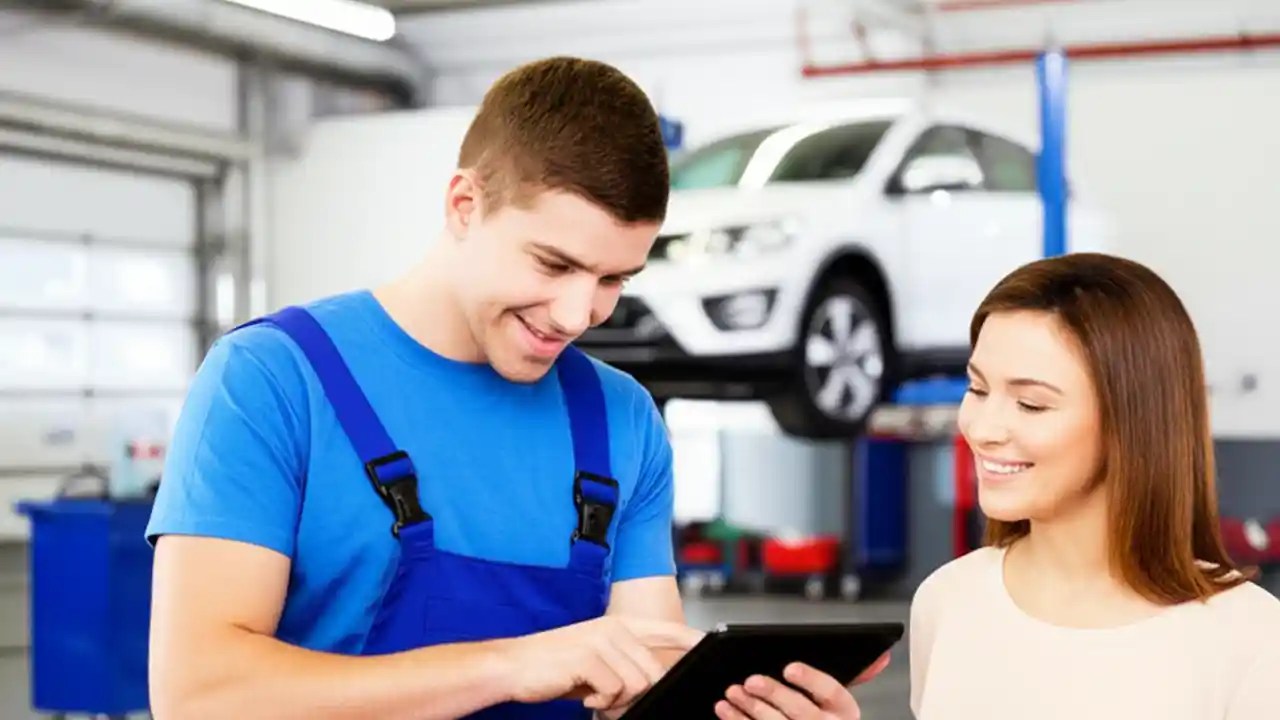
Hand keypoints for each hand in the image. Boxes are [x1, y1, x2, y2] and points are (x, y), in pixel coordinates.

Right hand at [494, 615, 703, 712]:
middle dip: (639, 693)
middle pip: (655, 670)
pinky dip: (601, 702)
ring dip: (617, 700)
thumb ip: (625, 663)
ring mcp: (602, 640)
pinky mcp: (589, 657)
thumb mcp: (596, 660)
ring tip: (594, 695)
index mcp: (618, 625)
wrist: (514, 666)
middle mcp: (614, 628)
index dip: (690, 639)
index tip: (709, 644)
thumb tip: (654, 680)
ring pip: (638, 683)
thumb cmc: (555, 666)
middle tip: (609, 698)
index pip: (665, 630)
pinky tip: (583, 696)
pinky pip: (616, 691)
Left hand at [716, 651, 890, 719]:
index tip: (789, 667)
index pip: (833, 693)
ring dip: (750, 710)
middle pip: (802, 713)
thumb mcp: (835, 701)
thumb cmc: (818, 715)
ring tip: (732, 691)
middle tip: (750, 680)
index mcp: (846, 714)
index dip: (811, 680)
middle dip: (774, 695)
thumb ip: (853, 676)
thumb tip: (882, 657)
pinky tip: (725, 709)